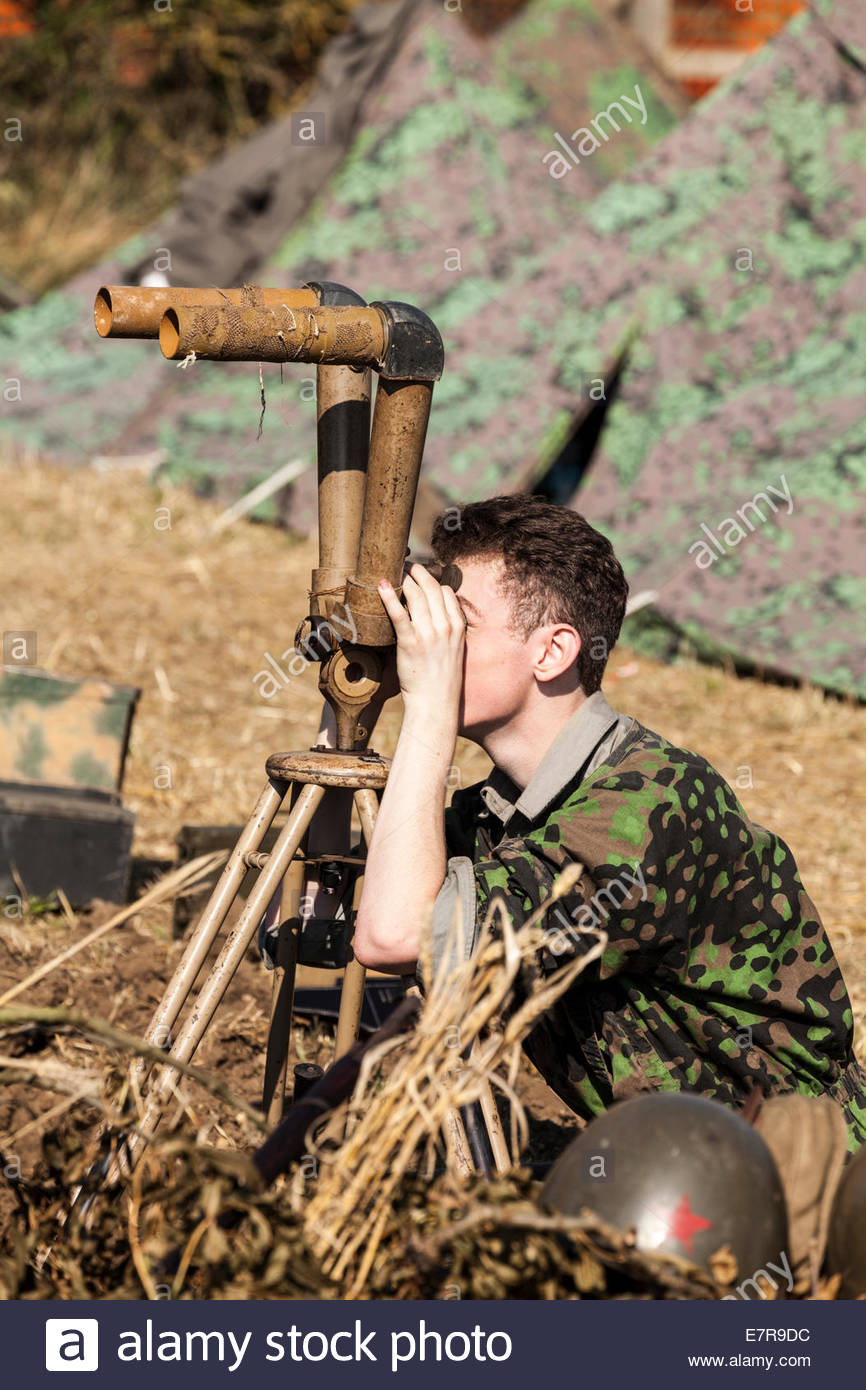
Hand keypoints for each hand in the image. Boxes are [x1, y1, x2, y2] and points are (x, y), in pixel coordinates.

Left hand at [377, 563, 464, 715]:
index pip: (447, 592)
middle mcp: (445, 626)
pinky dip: (389, 597)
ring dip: (403, 579)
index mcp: (457, 627)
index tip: (421, 576)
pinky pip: (399, 613)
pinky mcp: (410, 642)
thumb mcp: (453, 650)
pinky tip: (382, 585)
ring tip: (393, 571)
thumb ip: (447, 631)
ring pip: (415, 595)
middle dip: (417, 572)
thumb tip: (433, 618)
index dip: (432, 581)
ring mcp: (429, 633)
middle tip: (404, 565)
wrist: (436, 703)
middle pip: (431, 588)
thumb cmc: (441, 680)